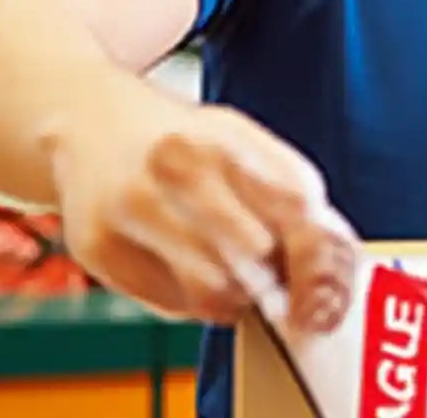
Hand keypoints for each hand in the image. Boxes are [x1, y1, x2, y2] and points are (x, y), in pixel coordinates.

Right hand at [48, 88, 357, 329]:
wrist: (93, 122)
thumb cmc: (186, 141)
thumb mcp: (246, 142)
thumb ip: (293, 190)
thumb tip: (333, 256)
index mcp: (223, 139)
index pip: (294, 206)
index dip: (316, 257)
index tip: (325, 287)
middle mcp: (174, 169)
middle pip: (255, 255)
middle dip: (276, 277)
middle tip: (274, 277)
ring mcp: (130, 207)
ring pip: (212, 288)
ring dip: (238, 298)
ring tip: (238, 280)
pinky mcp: (97, 246)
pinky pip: (171, 304)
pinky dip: (196, 304)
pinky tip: (194, 277)